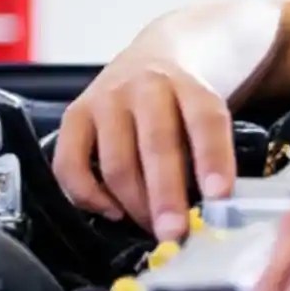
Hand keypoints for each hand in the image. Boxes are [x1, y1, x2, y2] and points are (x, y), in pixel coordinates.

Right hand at [53, 50, 235, 239]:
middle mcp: (146, 86)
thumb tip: (215, 208)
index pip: (204, 119)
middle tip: (175, 233)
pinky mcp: (75, 115)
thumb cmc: (183, 102)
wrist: (151, 57)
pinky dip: (88, 196)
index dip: (213, 159)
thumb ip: (212, 151)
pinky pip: (70, 165)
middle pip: (156, 144)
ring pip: (116, 162)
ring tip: (152, 227)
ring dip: (134, 204)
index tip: (219, 197)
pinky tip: (113, 212)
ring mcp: (106, 99)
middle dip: (166, 196)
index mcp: (189, 84)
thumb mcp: (207, 112)